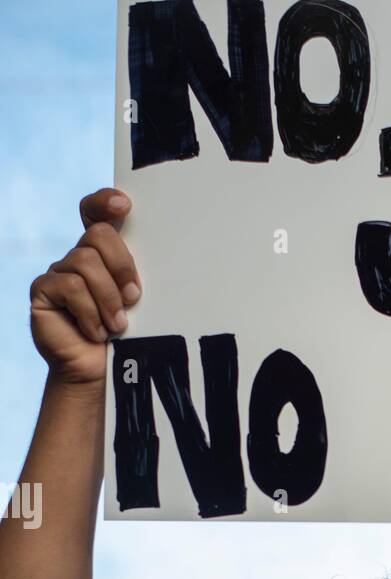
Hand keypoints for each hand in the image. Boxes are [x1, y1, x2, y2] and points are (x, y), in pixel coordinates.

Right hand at [29, 188, 139, 385]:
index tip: (125, 206)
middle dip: (122, 267)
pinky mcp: (43, 291)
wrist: (100, 376)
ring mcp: (57, 273)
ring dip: (108, 298)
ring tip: (117, 326)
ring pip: (85, 262)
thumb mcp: (136, 304)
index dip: (105, 202)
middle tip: (133, 299)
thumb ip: (136, 277)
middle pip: (98, 234)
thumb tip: (160, 254)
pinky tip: (96, 332)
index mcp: (103, 256)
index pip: (96, 213)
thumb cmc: (124, 341)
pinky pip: (70, 287)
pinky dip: (90, 313)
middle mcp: (77, 258)